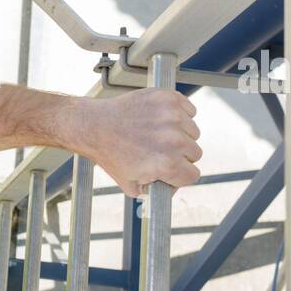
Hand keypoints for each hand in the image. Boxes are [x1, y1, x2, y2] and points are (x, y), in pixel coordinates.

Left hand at [80, 87, 201, 197]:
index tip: (171, 170)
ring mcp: (172, 117)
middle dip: (180, 155)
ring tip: (157, 134)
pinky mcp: (169, 98)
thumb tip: (171, 190)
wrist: (95, 126)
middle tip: (160, 151)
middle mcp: (174, 140)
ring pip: (193, 131)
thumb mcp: (131, 185)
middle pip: (195, 153)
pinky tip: (160, 120)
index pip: (193, 175)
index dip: (180, 175)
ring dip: (180, 134)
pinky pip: (189, 110)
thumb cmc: (111, 155)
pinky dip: (179, 114)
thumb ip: (156, 191)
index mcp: (167, 164)